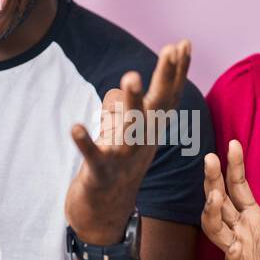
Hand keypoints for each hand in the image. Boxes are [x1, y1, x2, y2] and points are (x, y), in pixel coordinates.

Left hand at [64, 41, 191, 244]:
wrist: (106, 215)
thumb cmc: (117, 169)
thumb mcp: (131, 137)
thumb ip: (134, 110)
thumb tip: (134, 78)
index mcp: (150, 133)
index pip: (168, 97)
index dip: (177, 71)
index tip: (184, 43)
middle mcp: (143, 143)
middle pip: (157, 106)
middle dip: (165, 77)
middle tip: (172, 48)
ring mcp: (123, 158)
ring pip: (130, 128)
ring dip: (132, 102)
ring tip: (131, 76)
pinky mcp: (100, 173)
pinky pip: (93, 156)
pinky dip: (84, 143)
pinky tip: (74, 127)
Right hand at [202, 139, 259, 259]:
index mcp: (248, 216)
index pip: (237, 187)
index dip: (234, 167)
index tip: (233, 143)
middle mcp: (236, 229)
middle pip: (218, 201)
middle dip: (212, 180)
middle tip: (208, 158)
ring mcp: (233, 249)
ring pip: (215, 228)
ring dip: (212, 212)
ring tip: (213, 196)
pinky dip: (232, 252)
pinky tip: (233, 246)